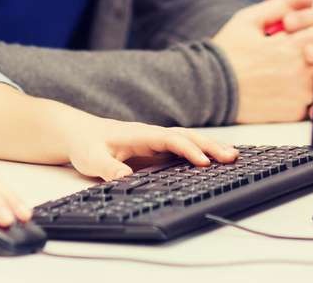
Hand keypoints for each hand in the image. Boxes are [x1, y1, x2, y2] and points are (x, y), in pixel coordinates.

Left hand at [58, 116, 237, 180]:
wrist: (79, 133)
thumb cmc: (86, 143)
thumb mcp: (91, 158)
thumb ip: (108, 167)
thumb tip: (126, 178)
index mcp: (140, 134)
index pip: (170, 139)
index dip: (188, 150)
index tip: (204, 162)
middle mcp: (152, 135)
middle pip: (186, 136)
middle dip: (209, 145)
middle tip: (232, 156)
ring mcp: (155, 142)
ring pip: (187, 141)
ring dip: (210, 147)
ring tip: (233, 156)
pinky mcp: (155, 150)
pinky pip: (181, 149)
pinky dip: (200, 151)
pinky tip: (214, 160)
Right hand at [212, 0, 312, 121]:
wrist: (208, 89)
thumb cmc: (227, 53)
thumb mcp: (248, 21)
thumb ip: (280, 6)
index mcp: (291, 47)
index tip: (300, 30)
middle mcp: (300, 73)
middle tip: (294, 50)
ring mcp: (299, 96)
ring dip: (312, 71)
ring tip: (286, 68)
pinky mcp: (293, 113)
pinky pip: (311, 100)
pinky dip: (303, 92)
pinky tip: (283, 85)